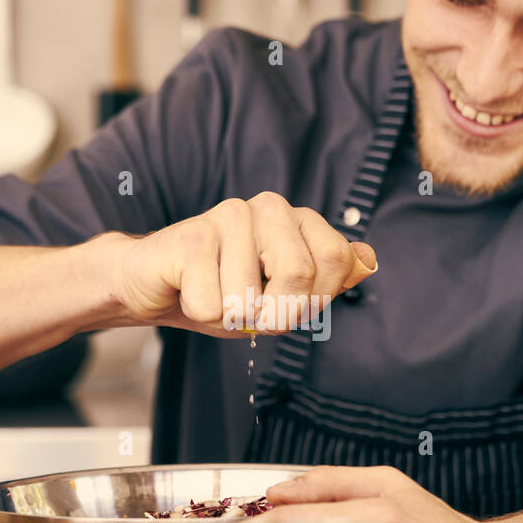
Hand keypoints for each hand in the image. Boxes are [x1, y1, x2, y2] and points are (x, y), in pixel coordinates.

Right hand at [110, 192, 376, 336]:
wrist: (153, 285)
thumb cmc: (221, 290)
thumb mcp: (282, 294)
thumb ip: (327, 279)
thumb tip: (368, 261)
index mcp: (297, 219)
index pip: (337, 261)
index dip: (311, 299)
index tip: (281, 303)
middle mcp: (268, 207)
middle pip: (300, 274)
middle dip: (272, 312)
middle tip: (245, 307)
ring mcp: (229, 216)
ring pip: (251, 298)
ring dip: (229, 315)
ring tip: (212, 292)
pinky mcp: (191, 236)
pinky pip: (212, 305)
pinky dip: (199, 312)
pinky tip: (187, 287)